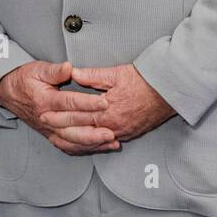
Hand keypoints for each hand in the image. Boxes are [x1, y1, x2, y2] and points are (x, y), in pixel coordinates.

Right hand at [0, 60, 119, 155]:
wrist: (8, 94)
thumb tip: (69, 68)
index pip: (69, 103)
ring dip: (92, 142)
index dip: (87, 103)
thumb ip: (54, 71)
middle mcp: (47, 118)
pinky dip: (84, 149)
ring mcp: (49, 130)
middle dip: (94, 128)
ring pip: (72, 140)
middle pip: (72, 126)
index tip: (104, 102)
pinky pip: (68, 146)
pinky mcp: (51, 136)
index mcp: (44, 100)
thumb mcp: (37, 69)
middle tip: (112, 129)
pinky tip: (98, 147)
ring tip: (110, 141)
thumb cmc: (25, 79)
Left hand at [43, 63, 174, 141]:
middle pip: (83, 130)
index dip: (59, 115)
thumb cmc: (146, 81)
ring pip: (94, 139)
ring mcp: (122, 132)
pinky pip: (108, 142)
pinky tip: (89, 141)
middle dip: (63, 128)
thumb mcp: (116, 73)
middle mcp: (113, 125)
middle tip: (47, 126)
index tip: (46, 114)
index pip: (77, 115)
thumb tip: (74, 73)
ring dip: (78, 138)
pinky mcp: (130, 134)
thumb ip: (92, 76)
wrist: (169, 91)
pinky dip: (95, 142)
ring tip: (63, 135)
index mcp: (107, 110)